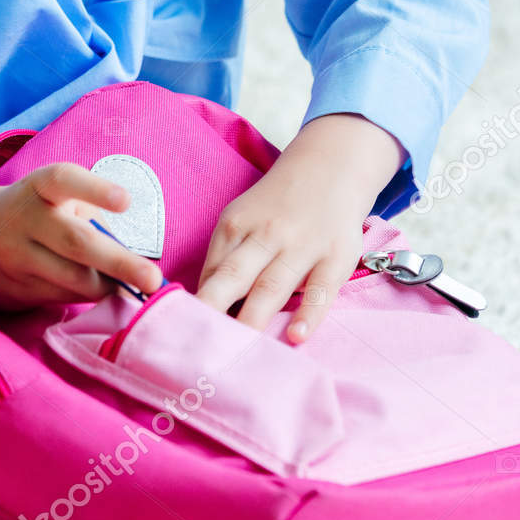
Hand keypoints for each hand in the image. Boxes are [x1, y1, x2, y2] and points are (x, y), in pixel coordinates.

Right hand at [0, 162, 164, 311]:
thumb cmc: (32, 211)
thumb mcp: (53, 198)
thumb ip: (87, 216)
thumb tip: (130, 258)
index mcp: (38, 188)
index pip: (63, 180)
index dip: (94, 189)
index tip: (126, 202)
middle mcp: (24, 221)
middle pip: (76, 243)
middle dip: (120, 263)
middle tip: (153, 280)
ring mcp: (15, 258)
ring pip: (72, 280)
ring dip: (107, 287)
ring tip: (132, 288)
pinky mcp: (12, 290)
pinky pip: (60, 299)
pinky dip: (85, 297)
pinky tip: (96, 292)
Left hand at [195, 163, 367, 343]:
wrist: (331, 166)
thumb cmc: (278, 204)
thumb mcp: (242, 217)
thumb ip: (225, 259)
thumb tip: (203, 307)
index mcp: (234, 225)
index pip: (210, 273)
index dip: (195, 307)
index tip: (182, 337)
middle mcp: (266, 234)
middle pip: (233, 277)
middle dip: (212, 311)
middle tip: (197, 348)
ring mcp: (302, 246)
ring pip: (271, 287)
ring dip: (253, 320)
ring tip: (237, 353)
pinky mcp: (336, 258)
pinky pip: (320, 291)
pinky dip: (308, 315)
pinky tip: (295, 337)